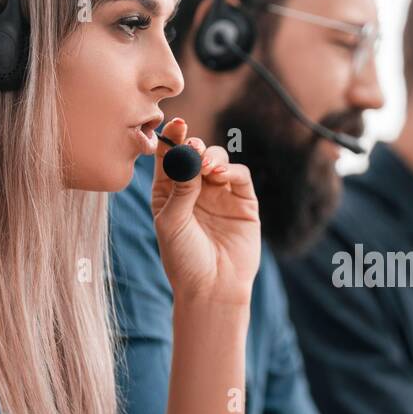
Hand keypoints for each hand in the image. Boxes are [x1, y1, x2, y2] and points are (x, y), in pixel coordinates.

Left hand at [151, 117, 259, 306]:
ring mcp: (220, 194)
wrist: (212, 288)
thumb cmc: (183, 259)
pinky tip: (221, 175)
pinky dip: (232, 170)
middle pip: (195, 153)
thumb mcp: (171, 222)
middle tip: (193, 146)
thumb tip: (189, 157)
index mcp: (169, 192)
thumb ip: (179, 189)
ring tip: (207, 167)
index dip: (173, 138)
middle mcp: (194, 189)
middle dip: (194, 145)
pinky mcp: (244, 202)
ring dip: (212, 157)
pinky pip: (240, 176)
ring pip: (218, 160)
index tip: (176, 125)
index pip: (170, 157)